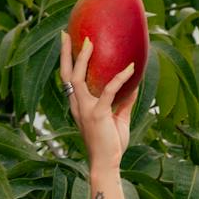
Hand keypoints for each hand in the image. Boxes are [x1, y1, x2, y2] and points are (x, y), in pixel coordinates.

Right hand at [58, 30, 136, 172]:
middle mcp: (78, 105)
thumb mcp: (119, 119)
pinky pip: (108, 91)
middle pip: (66, 74)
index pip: (68, 79)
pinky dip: (120, 78)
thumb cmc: (111, 144)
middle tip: (67, 33)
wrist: (107, 164)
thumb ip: (123, 102)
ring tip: (91, 42)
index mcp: (79, 106)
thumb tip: (132, 87)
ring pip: (78, 78)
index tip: (67, 42)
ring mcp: (86, 109)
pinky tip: (131, 68)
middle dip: (66, 53)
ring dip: (83, 58)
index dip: (66, 61)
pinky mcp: (98, 114)